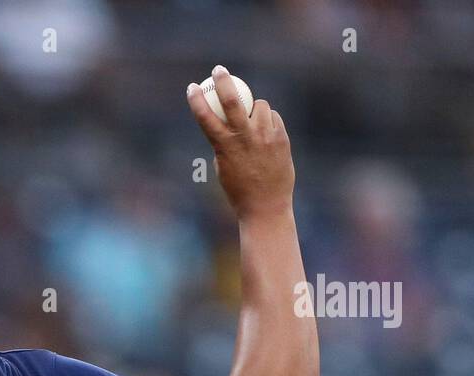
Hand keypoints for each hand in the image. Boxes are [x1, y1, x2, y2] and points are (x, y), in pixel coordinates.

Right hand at [188, 66, 293, 219]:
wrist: (266, 206)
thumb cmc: (239, 190)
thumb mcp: (223, 166)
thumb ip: (224, 143)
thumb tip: (227, 122)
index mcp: (224, 146)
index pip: (205, 116)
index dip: (196, 99)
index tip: (192, 87)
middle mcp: (244, 137)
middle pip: (232, 100)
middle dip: (223, 81)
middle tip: (219, 70)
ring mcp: (265, 137)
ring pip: (260, 106)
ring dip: (254, 110)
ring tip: (254, 124)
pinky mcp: (281, 138)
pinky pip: (273, 118)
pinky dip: (268, 122)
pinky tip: (266, 136)